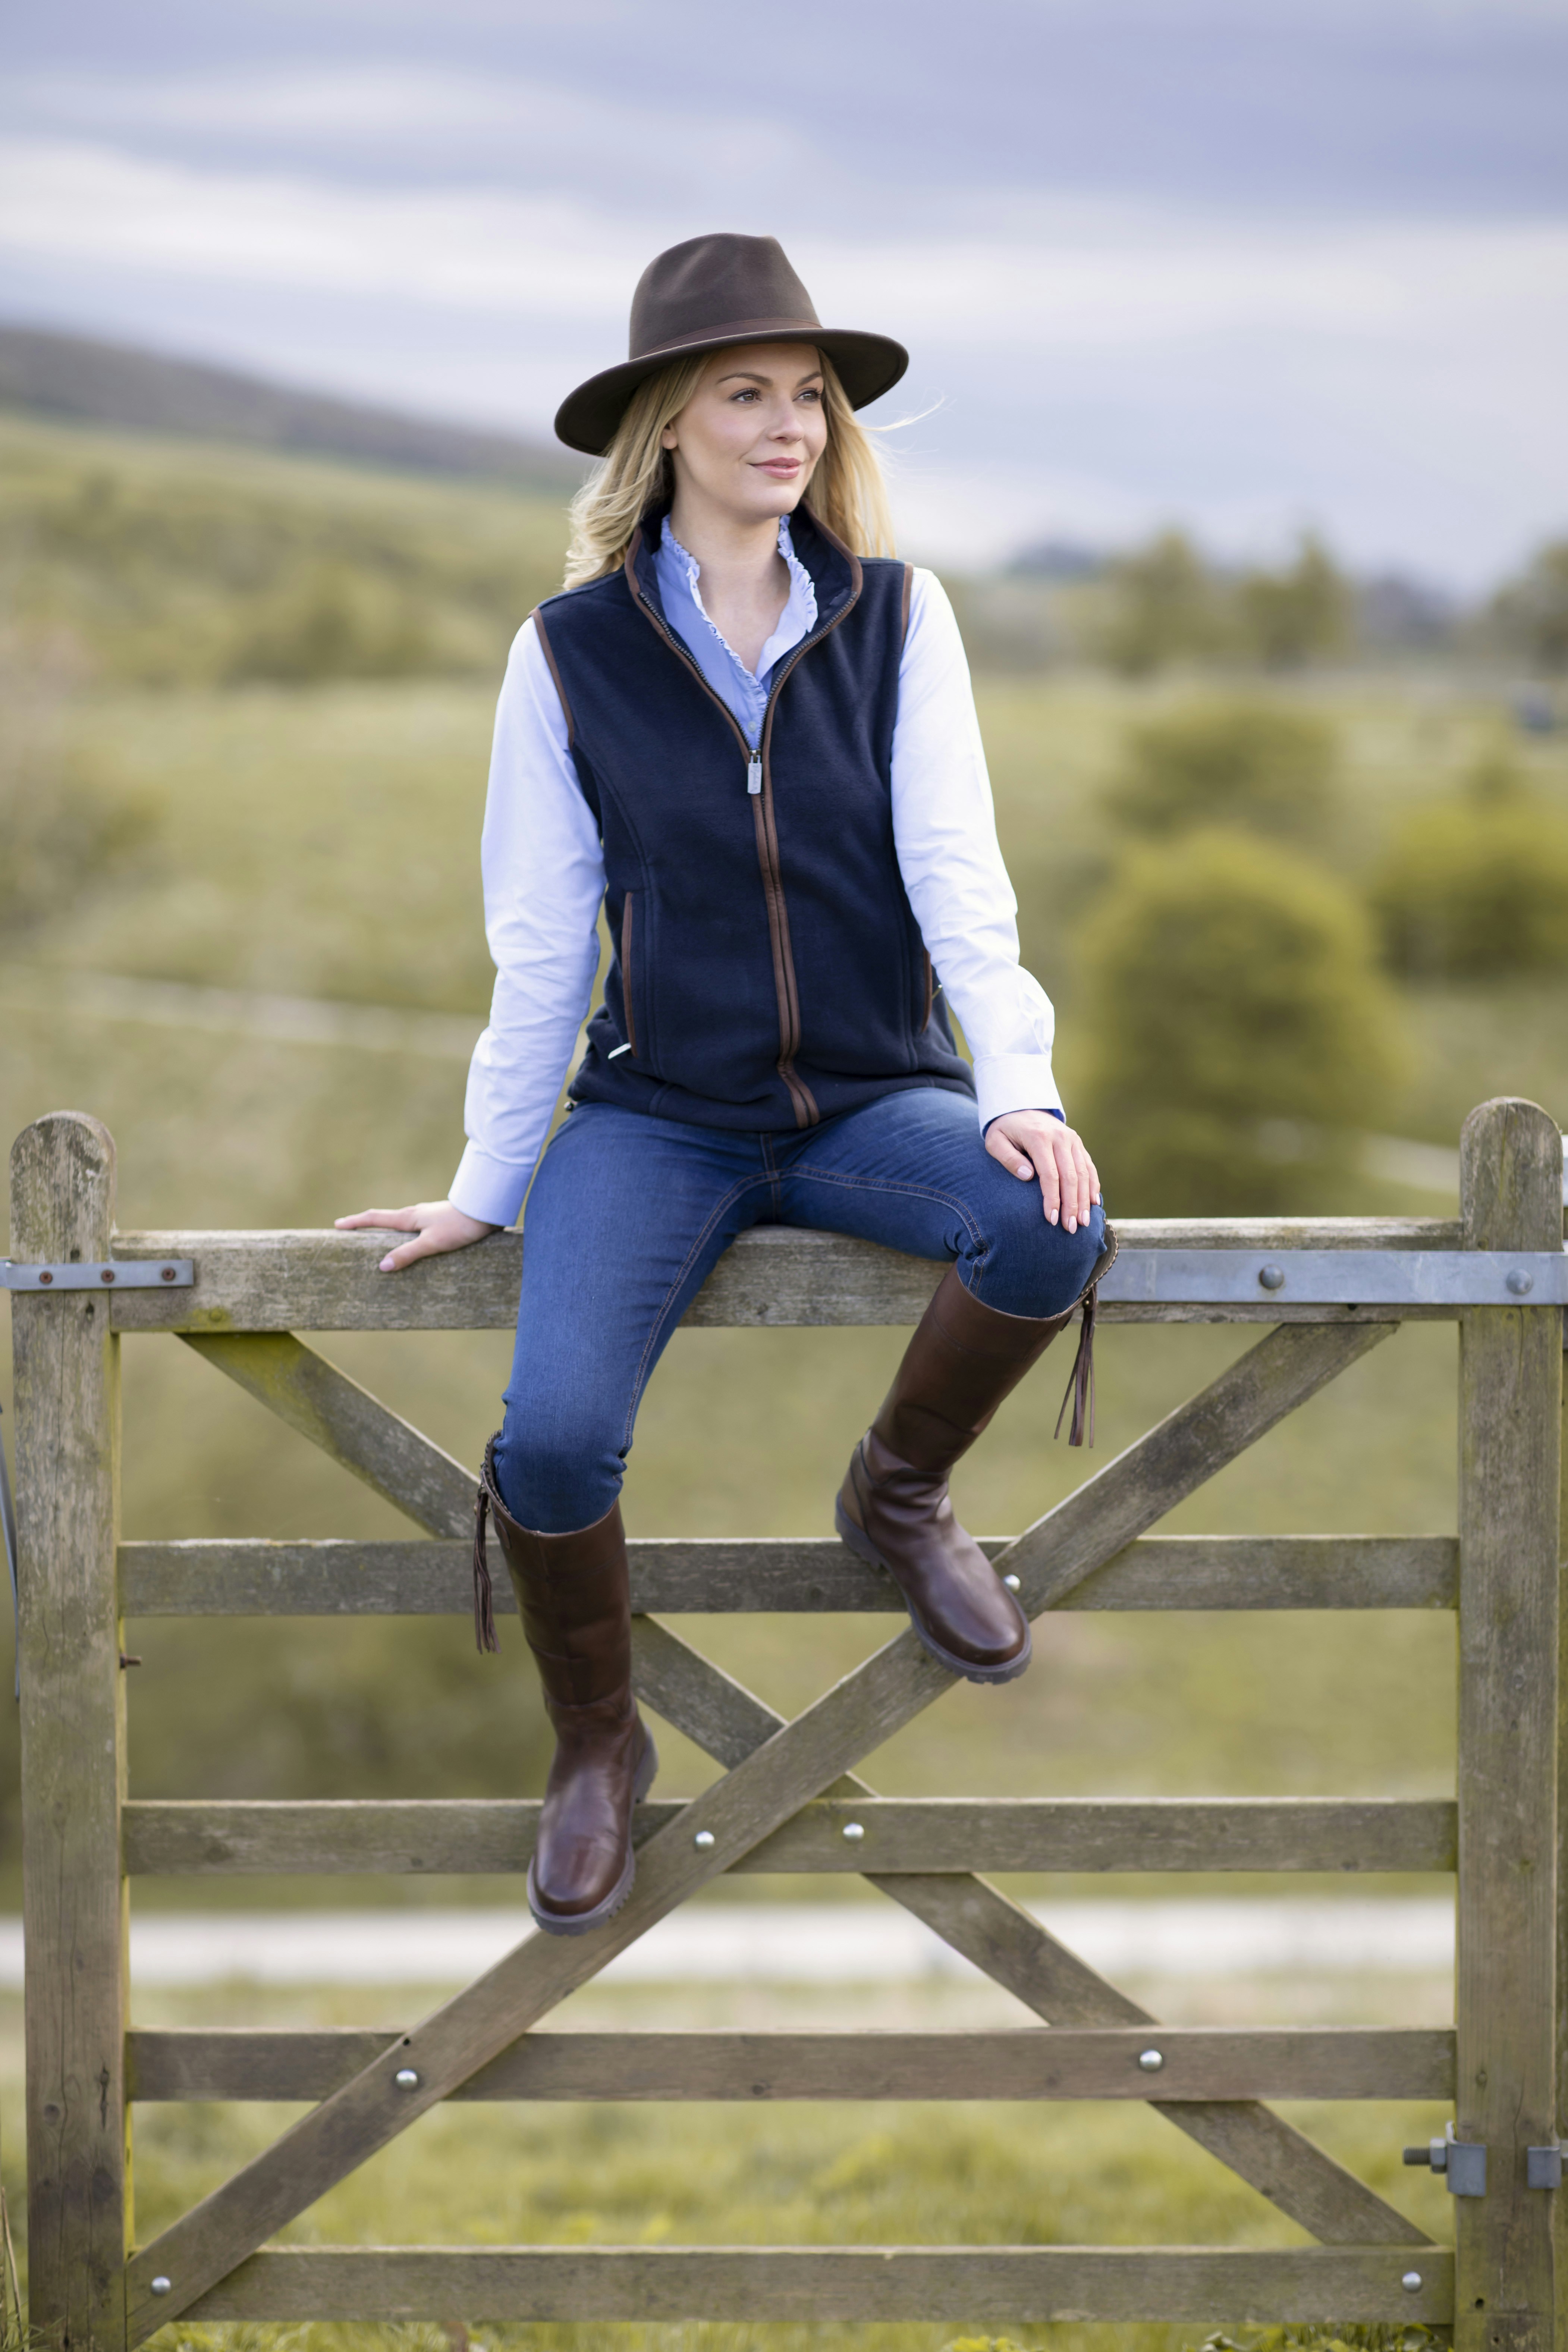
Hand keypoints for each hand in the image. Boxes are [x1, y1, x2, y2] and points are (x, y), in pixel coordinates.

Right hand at [335, 1199, 498, 1272]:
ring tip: (377, 1237)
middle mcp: (415, 1214)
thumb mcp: (432, 1243)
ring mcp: (428, 1216)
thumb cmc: (460, 1226)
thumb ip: (408, 1254)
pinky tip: (411, 1240)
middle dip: (366, 1223)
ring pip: (400, 1222)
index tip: (337, 1224)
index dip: (355, 1222)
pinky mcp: (439, 1221)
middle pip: (384, 1218)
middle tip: (351, 1228)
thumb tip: (382, 1266)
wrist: (486, 1210)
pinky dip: (403, 1233)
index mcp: (409, 1217)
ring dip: (385, 1228)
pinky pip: (414, 1227)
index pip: (375, 1218)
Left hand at [985, 1112, 1099, 1232]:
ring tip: (1083, 1222)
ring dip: (1085, 1200)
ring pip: (1084, 1173)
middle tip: (1070, 1228)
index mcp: (1039, 1138)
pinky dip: (1093, 1185)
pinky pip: (1089, 1166)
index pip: (1050, 1174)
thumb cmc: (1005, 1130)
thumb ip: (1008, 1158)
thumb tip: (1027, 1176)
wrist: (1020, 1106)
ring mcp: (1072, 1139)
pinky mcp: (1078, 1143)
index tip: (1051, 1219)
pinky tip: (1093, 1203)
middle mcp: (1060, 1137)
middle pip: (1071, 1177)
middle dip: (1072, 1205)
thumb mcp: (995, 1141)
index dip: (1052, 1199)